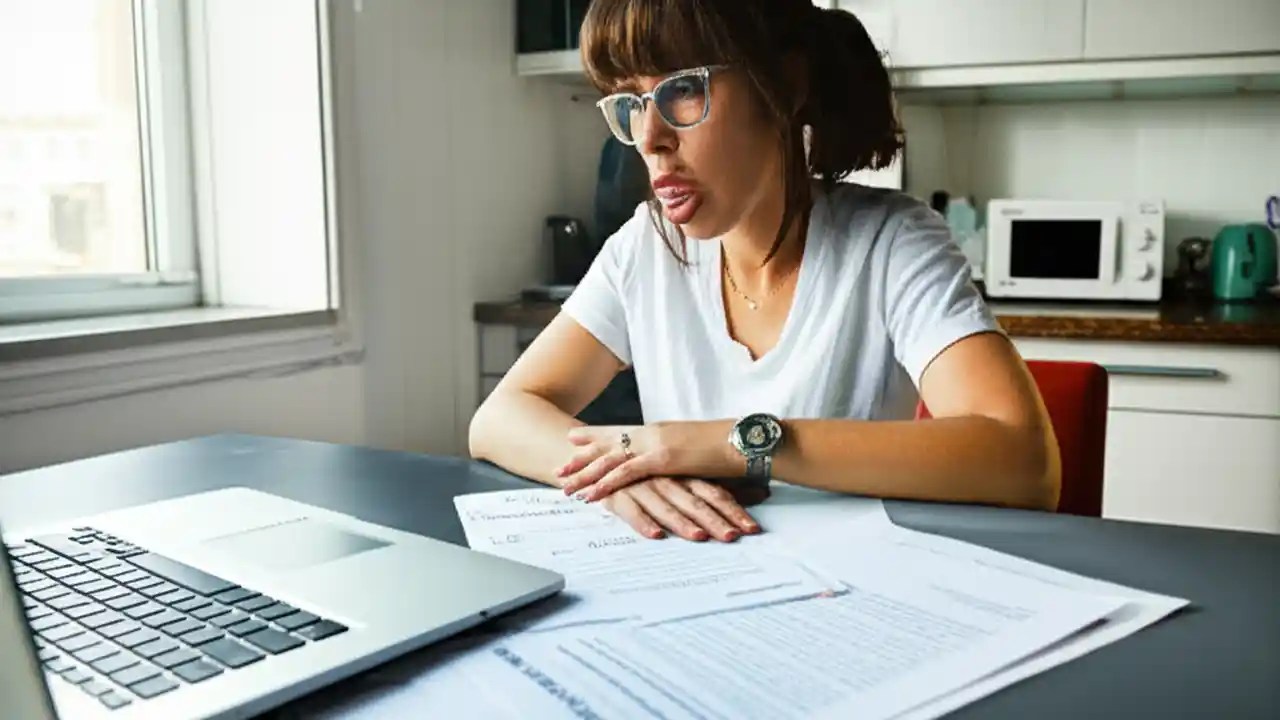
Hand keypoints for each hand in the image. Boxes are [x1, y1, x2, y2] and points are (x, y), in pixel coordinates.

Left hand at [557, 423, 739, 500]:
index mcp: (661, 430)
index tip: (575, 438)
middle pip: (609, 444)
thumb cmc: (728, 445)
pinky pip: (626, 473)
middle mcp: (653, 433)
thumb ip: (679, 453)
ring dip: (586, 473)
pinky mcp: (663, 458)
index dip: (597, 436)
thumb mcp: (696, 447)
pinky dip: (605, 484)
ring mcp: (656, 444)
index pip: (621, 432)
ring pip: (610, 458)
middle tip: (560, 467)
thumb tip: (672, 461)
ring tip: (565, 486)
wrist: (745, 439)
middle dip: (583, 456)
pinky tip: (590, 495)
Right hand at [601, 477, 761, 541]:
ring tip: (699, 537)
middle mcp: (667, 479)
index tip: (751, 528)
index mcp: (685, 473)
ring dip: (682, 522)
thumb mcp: (687, 475)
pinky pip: (631, 510)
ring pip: (666, 505)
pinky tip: (655, 535)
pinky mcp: (618, 495)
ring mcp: (642, 486)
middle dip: (714, 520)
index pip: (714, 492)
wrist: (600, 456)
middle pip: (694, 501)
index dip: (734, 510)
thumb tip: (762, 493)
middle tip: (732, 537)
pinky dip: (643, 522)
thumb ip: (721, 486)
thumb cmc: (652, 472)